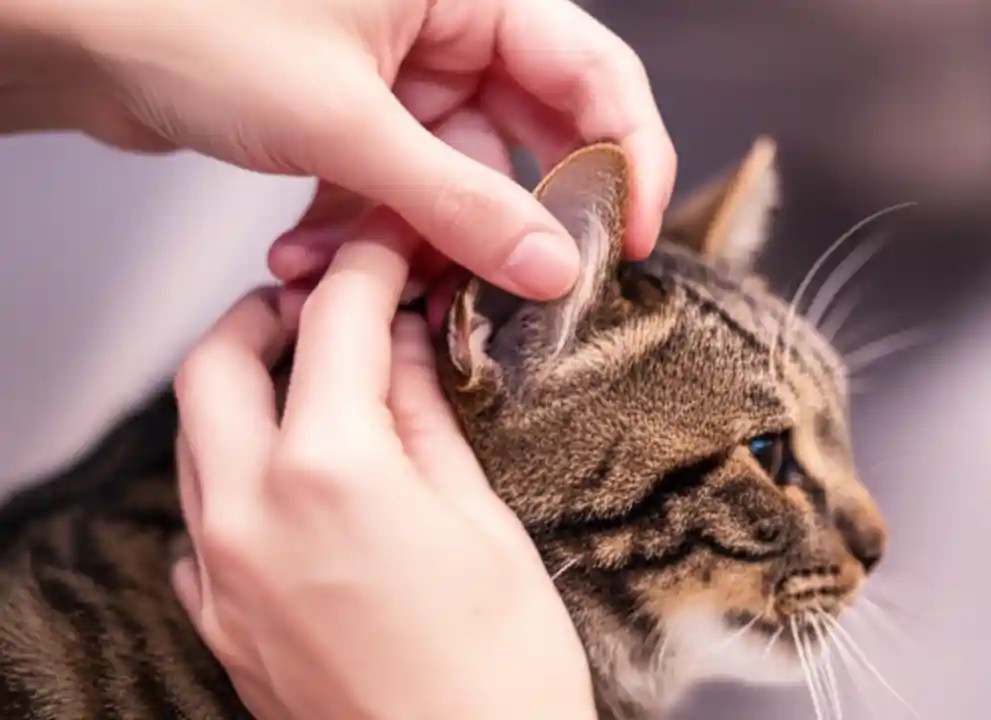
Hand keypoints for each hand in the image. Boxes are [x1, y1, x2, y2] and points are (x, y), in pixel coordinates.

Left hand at [0, 0, 675, 299]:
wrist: (75, 28)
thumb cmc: (190, 21)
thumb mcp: (346, 124)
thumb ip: (460, 203)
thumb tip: (554, 266)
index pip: (593, 71)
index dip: (625, 160)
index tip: (630, 241)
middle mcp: (449, 22)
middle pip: (531, 133)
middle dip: (504, 220)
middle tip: (503, 290)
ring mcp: (405, 69)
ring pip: (459, 175)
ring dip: (411, 238)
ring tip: (349, 271)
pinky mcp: (362, 111)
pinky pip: (400, 184)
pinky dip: (365, 228)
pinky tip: (307, 252)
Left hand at [170, 209, 595, 718]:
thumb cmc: (501, 674)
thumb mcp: (483, 519)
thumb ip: (427, 419)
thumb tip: (408, 348)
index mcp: (332, 472)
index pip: (334, 322)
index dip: (369, 264)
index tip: (391, 244)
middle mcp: (251, 515)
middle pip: (214, 364)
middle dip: (265, 313)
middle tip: (324, 302)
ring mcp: (223, 574)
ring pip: (194, 440)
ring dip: (241, 389)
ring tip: (311, 381)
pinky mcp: (223, 622)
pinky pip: (197, 521)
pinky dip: (234, 476)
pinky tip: (292, 484)